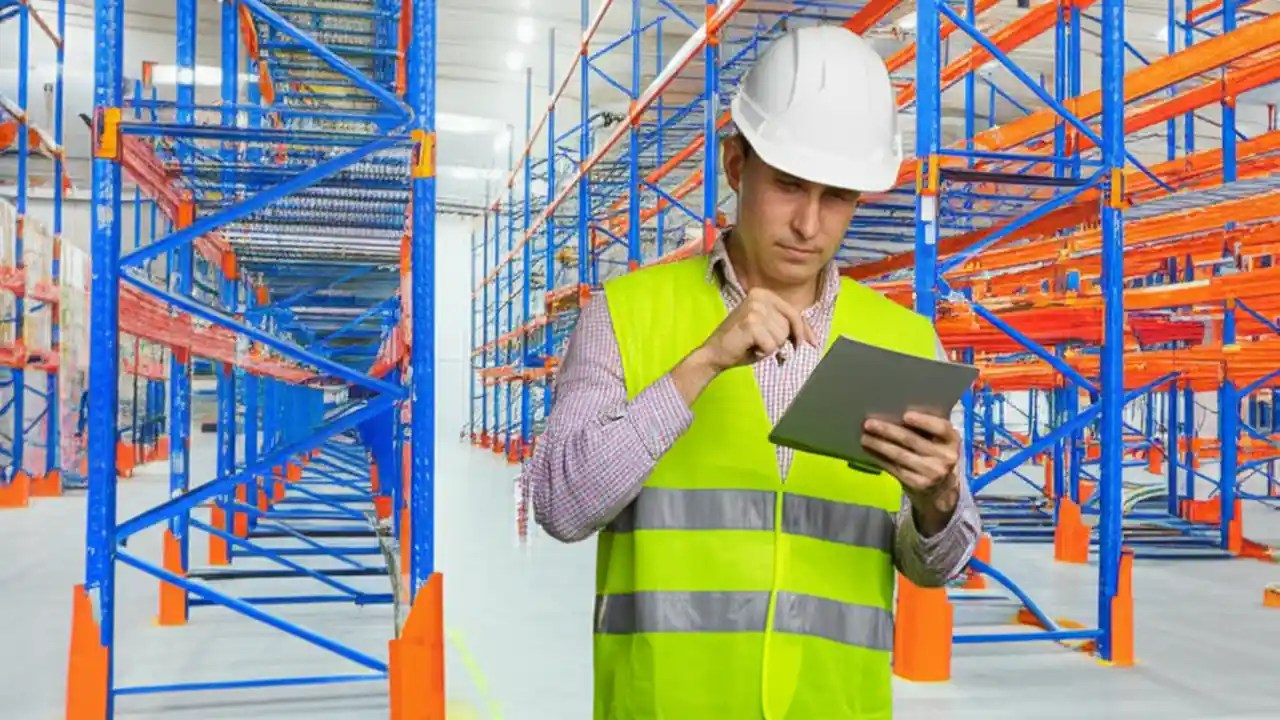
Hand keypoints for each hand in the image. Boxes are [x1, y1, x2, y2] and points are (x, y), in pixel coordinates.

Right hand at [670, 288, 817, 406]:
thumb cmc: (741, 343)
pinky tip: (749, 347)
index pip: (794, 312)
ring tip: (753, 344)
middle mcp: (759, 296)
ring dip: (770, 347)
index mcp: (763, 293)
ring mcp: (755, 308)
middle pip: (790, 325)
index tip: (813, 343)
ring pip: (781, 337)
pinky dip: (763, 353)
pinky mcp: (751, 323)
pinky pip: (772, 346)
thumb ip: (784, 325)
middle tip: (763, 345)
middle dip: (783, 341)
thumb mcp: (766, 328)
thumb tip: (809, 337)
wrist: (715, 353)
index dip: (804, 330)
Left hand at [860, 411, 961, 535]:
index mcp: (952, 440)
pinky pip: (894, 468)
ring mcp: (932, 473)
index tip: (905, 415)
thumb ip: (926, 428)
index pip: (941, 428)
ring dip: (879, 445)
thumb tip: (892, 412)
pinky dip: (879, 458)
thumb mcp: (939, 441)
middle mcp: (946, 457)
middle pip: (913, 441)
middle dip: (888, 431)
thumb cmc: (935, 454)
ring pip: (900, 455)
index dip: (923, 421)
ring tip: (864, 437)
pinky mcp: (918, 484)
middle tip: (869, 423)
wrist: (941, 489)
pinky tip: (869, 451)